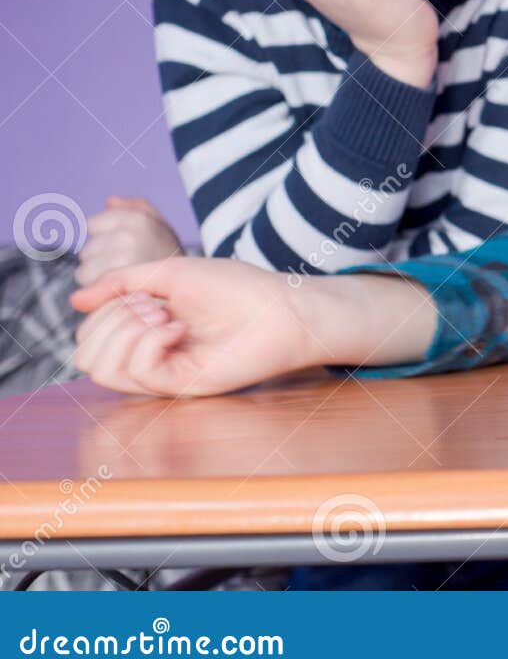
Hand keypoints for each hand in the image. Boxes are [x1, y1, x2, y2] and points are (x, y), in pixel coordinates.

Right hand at [70, 259, 438, 396]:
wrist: (283, 306)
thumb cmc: (236, 287)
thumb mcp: (170, 272)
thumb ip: (122, 282)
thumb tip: (75, 299)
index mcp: (144, 330)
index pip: (88, 333)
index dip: (104, 308)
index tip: (145, 292)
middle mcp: (149, 355)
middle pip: (85, 354)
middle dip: (109, 320)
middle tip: (154, 305)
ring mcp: (163, 373)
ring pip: (99, 369)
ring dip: (123, 331)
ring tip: (163, 316)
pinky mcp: (180, 386)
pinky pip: (135, 372)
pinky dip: (148, 343)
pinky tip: (177, 329)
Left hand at [75, 196, 183, 284]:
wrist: (184, 291)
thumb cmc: (168, 260)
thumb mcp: (161, 228)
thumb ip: (137, 209)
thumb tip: (110, 201)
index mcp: (138, 219)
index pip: (92, 224)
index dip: (105, 237)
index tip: (125, 248)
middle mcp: (128, 236)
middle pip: (87, 249)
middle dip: (101, 259)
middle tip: (127, 267)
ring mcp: (121, 259)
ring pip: (84, 269)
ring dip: (99, 278)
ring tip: (125, 280)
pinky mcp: (114, 283)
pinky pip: (88, 284)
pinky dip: (100, 291)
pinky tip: (119, 290)